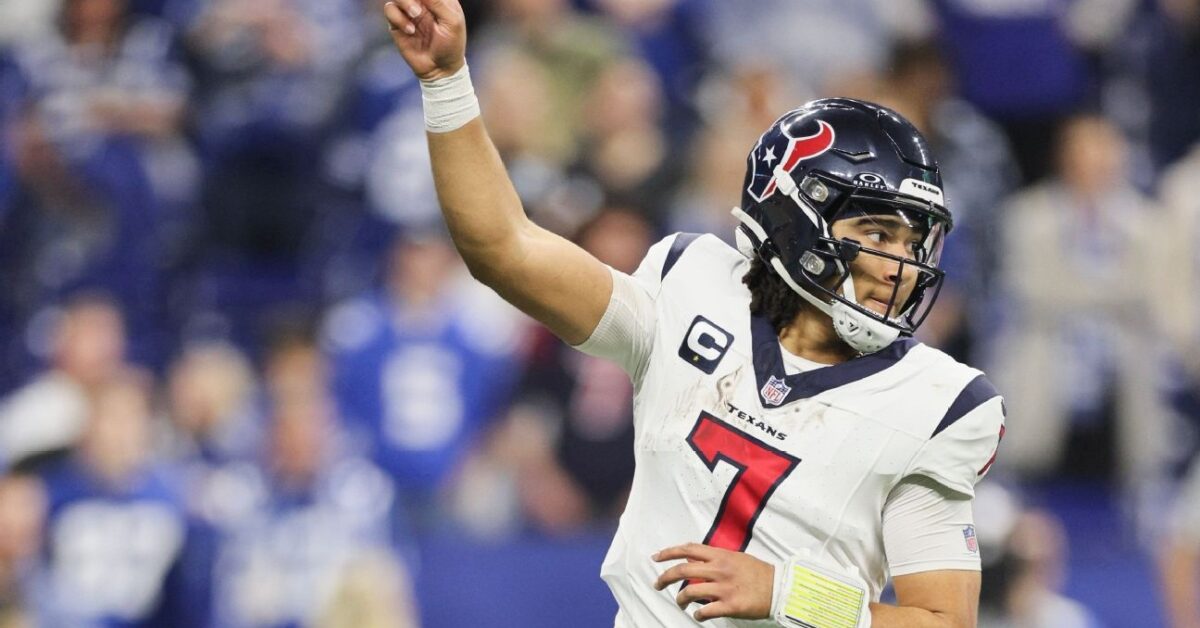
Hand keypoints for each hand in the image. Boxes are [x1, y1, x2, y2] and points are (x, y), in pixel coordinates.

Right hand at [383, 0, 466, 80]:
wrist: (440, 69)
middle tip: (418, 8)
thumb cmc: (451, 45)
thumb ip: (438, 2)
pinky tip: (410, 31)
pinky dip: (398, 18)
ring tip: (415, 14)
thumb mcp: (451, 22)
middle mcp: (422, 1)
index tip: (424, 1)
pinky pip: (390, 10)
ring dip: (405, 1)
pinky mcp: (397, 23)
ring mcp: (409, 10)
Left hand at [652, 543, 773, 621]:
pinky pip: (705, 611)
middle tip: (657, 584)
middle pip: (682, 570)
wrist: (779, 588)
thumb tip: (692, 558)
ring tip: (680, 603)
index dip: (669, 552)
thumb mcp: (735, 558)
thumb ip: (715, 557)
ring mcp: (724, 588)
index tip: (656, 557)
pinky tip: (698, 615)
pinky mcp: (730, 605)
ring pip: (690, 592)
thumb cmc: (758, 573)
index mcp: (721, 555)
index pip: (688, 549)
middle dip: (665, 577)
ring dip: (679, 599)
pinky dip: (697, 614)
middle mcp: (719, 569)